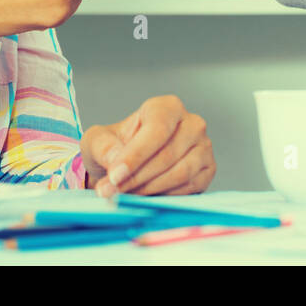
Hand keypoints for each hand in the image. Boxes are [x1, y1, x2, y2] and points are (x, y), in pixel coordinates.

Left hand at [81, 95, 214, 197]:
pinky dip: (165, 196)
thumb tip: (115, 160)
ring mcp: (204, 147)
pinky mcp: (207, 170)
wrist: (129, 164)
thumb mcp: (97, 141)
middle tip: (112, 192)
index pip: (156, 131)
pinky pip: (189, 188)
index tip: (114, 176)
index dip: (135, 156)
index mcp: (167, 107)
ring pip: (179, 173)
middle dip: (136, 178)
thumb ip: (103, 147)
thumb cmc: (115, 147)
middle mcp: (191, 123)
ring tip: (125, 195)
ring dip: (149, 189)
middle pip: (167, 155)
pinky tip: (145, 197)